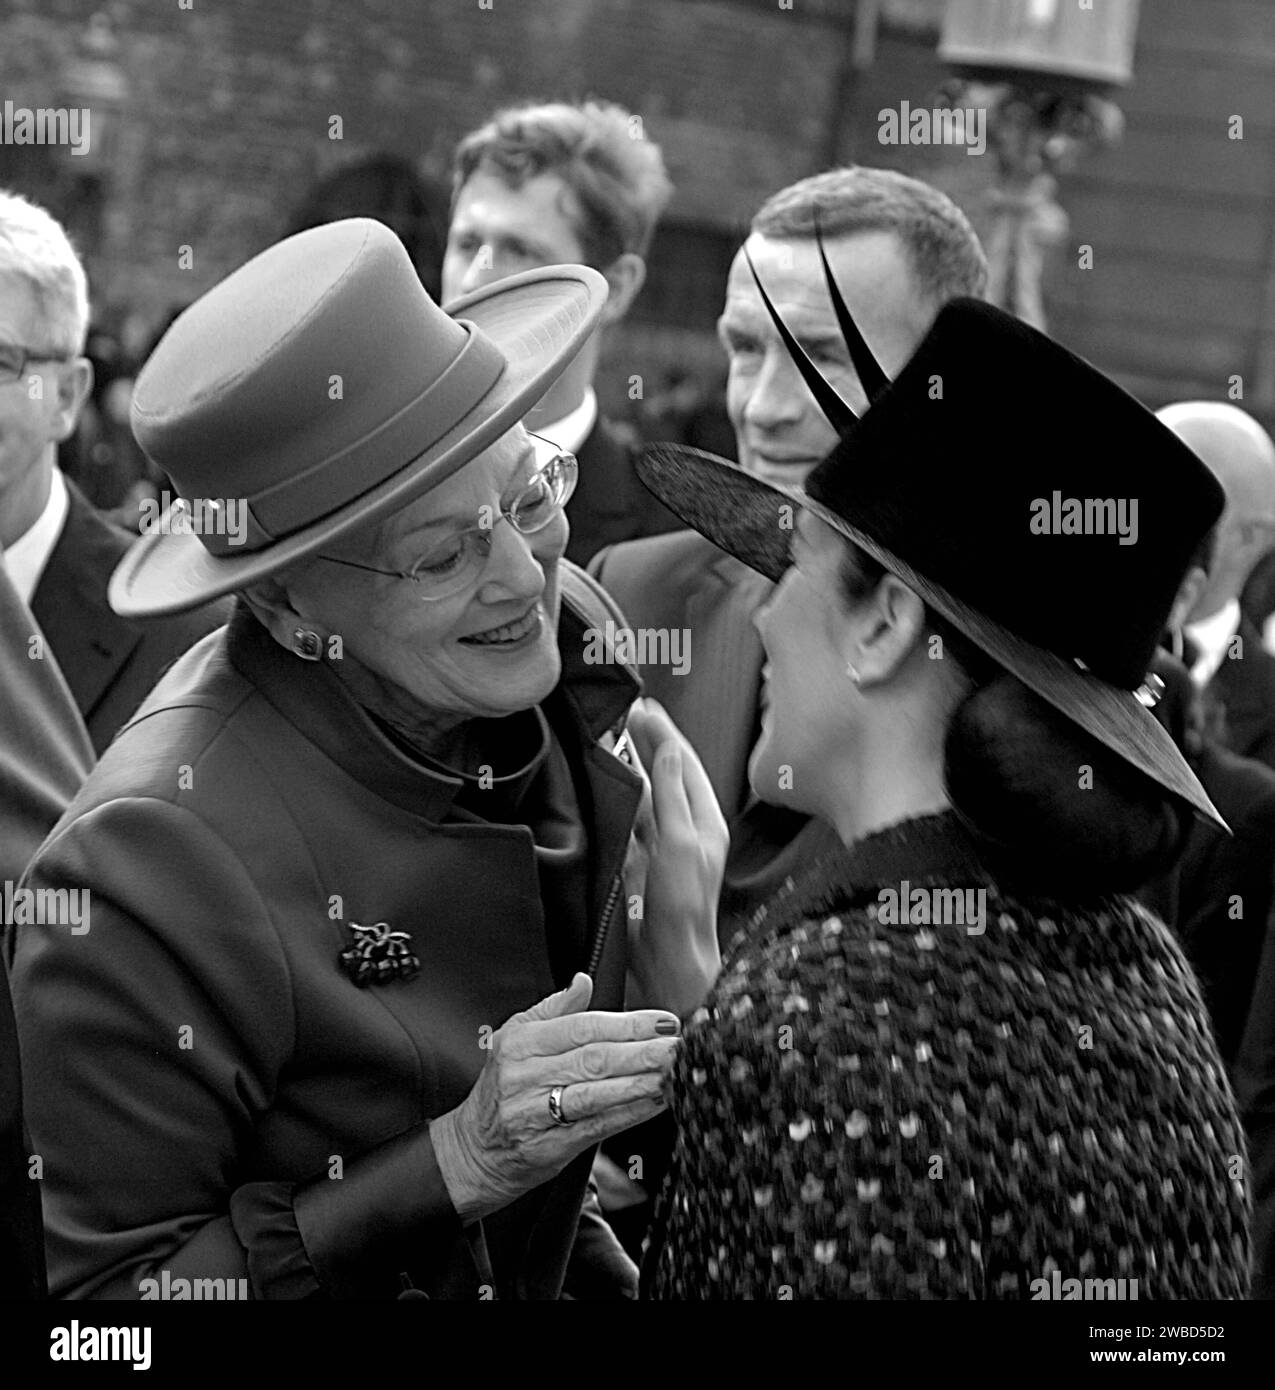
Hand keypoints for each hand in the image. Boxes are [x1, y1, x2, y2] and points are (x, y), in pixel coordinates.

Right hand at [429, 972, 677, 1223]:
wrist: (473, 1151)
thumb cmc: (500, 1091)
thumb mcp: (513, 1038)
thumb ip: (553, 1009)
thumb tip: (584, 980)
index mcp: (521, 1043)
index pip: (583, 1028)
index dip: (627, 1024)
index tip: (663, 1021)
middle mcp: (526, 1076)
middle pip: (594, 1059)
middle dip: (643, 1052)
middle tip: (679, 1045)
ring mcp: (535, 1114)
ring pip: (597, 1094)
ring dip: (641, 1083)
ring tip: (674, 1072)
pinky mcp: (549, 1147)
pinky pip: (597, 1127)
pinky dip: (629, 1114)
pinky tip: (655, 1103)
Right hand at [623, 698, 726, 1016]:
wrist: (669, 964)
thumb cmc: (684, 908)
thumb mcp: (681, 842)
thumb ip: (672, 794)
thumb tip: (668, 749)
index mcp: (705, 820)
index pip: (684, 763)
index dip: (664, 734)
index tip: (644, 708)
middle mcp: (685, 830)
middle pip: (665, 774)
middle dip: (647, 743)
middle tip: (625, 714)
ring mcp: (661, 847)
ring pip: (645, 795)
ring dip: (630, 767)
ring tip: (612, 739)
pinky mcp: (639, 864)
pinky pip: (628, 822)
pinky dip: (617, 800)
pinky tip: (604, 787)